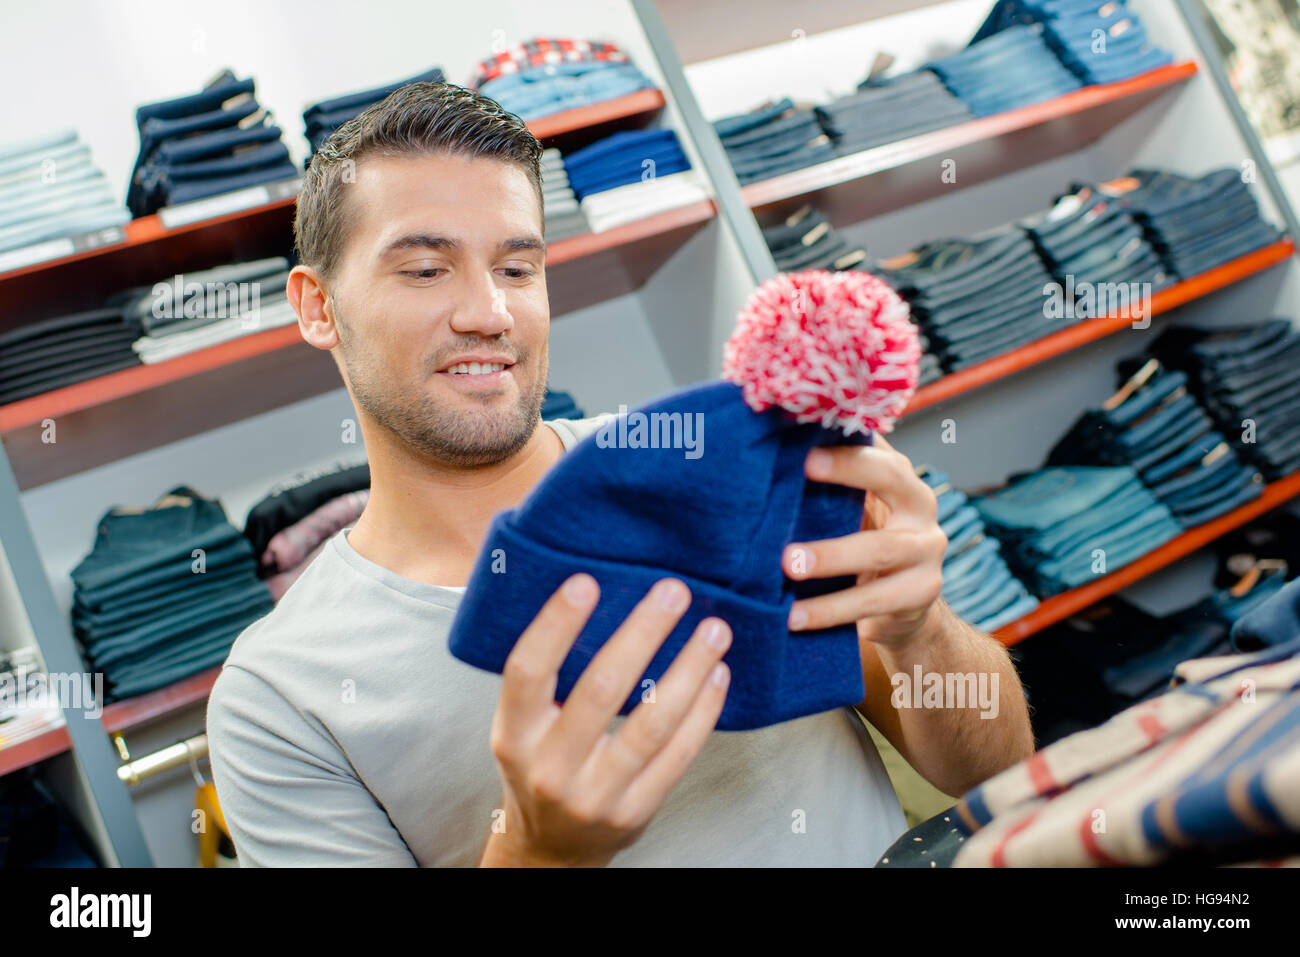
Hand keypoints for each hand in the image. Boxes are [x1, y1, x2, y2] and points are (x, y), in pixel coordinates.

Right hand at [480, 574, 731, 866]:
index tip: (586, 580)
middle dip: (642, 634)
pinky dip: (703, 712)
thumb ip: (547, 678)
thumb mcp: (522, 726)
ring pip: (651, 724)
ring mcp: (595, 795)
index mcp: (514, 735)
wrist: (550, 850)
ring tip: (714, 630)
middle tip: (672, 591)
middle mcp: (550, 767)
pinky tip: (717, 675)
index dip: (554, 625)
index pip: (528, 671)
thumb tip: (592, 591)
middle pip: (600, 690)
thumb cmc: (540, 764)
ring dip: (688, 670)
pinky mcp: (635, 812)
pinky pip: (678, 756)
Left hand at [781, 433, 946, 650]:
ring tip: (789, 566)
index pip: (876, 445)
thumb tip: (773, 450)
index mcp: (900, 477)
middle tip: (801, 471)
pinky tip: (794, 616)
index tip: (807, 444)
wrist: (901, 609)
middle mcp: (922, 505)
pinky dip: (830, 610)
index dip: (847, 442)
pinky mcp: (921, 593)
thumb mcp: (853, 511)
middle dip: (846, 472)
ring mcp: (927, 550)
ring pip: (880, 548)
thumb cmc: (862, 544)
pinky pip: (873, 601)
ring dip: (831, 556)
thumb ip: (830, 485)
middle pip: (891, 477)